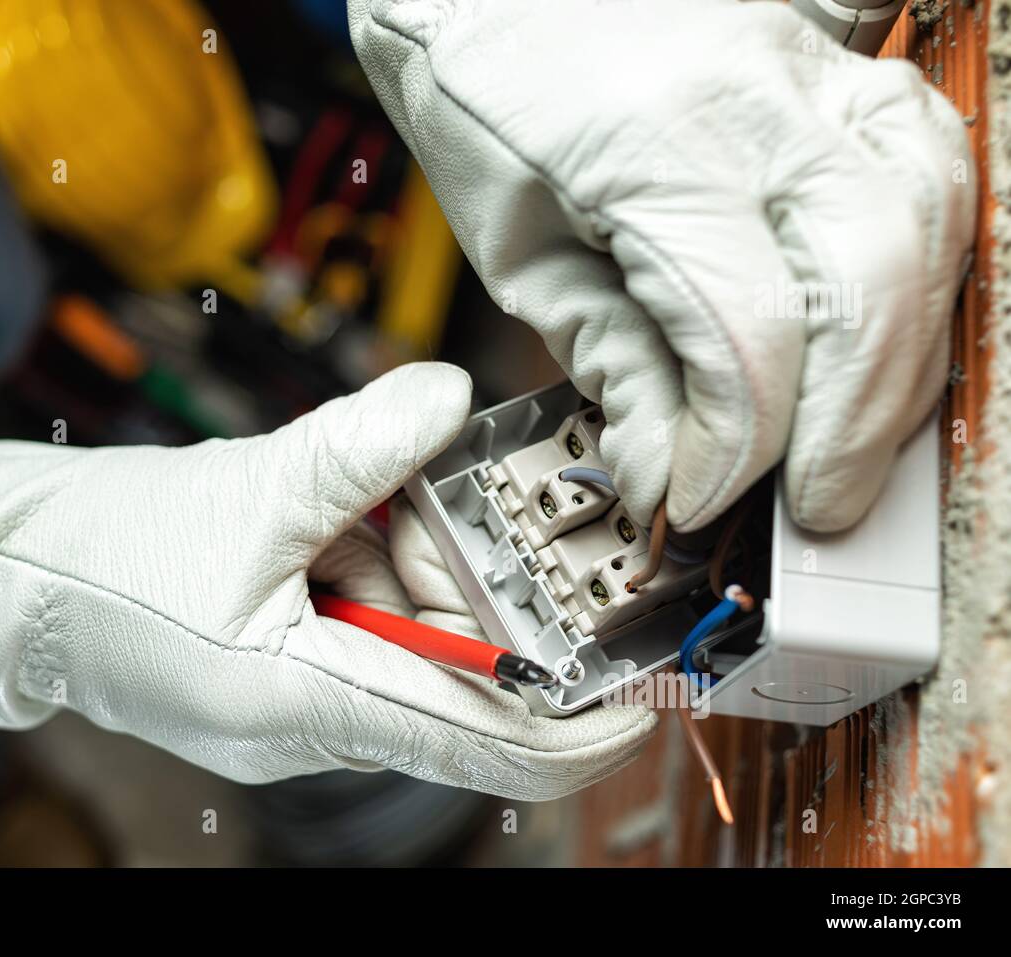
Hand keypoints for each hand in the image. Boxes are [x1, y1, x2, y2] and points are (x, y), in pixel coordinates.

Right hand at [0, 364, 654, 799]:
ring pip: (415, 635)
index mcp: (310, 704)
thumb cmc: (96, 564)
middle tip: (470, 497)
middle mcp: (318, 718)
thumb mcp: (245, 492)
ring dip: (419, 557)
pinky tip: (349, 507)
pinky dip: (376, 556)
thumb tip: (447, 397)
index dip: (584, 720)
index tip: (650, 685)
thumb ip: (360, 448)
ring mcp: (301, 693)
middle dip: (480, 583)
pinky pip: (367, 614)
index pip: (490, 742)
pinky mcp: (284, 657)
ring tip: (376, 492)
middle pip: (460, 673)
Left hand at [348, 0, 974, 530]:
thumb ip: (610, 362)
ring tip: (852, 441)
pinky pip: (932, 167)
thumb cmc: (484, 96)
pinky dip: (926, 269)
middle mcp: (754, 97)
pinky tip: (885, 334)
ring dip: (905, 359)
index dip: (739, 448)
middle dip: (850, 425)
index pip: (744, 334)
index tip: (705, 502)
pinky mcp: (842, 63)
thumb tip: (671, 472)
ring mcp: (814, 68)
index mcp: (647, 146)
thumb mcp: (520, 252)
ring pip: (931, 222)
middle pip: (868, 281)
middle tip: (811, 505)